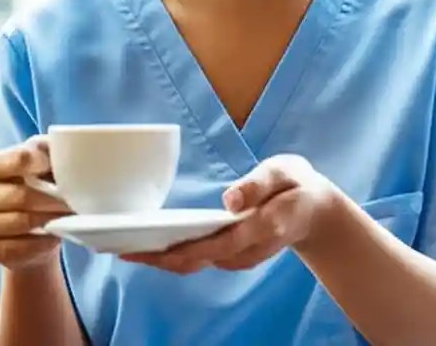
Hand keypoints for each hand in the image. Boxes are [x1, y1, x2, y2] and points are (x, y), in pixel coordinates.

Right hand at [0, 135, 73, 270]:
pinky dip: (44, 242)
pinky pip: (22, 248)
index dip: (43, 164)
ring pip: (23, 222)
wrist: (32, 224)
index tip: (62, 168)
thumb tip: (72, 152)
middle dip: (54, 199)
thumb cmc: (40, 183)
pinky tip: (54, 235)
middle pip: (22, 196)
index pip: (18, 160)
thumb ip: (53, 148)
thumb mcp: (45, 158)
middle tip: (76, 200)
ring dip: (52, 219)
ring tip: (70, 215)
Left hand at [122, 154, 341, 273]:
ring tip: (125, 245)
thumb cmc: (297, 186)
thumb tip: (230, 200)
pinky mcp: (233, 255)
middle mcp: (247, 250)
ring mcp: (240, 256)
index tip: (145, 247)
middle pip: (197, 261)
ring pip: (195, 263)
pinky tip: (151, 243)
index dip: (179, 250)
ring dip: (161, 258)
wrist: (316, 212)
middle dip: (158, 259)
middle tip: (118, 249)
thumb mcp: (285, 172)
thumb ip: (259, 185)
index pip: (215, 246)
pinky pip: (200, 258)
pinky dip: (173, 254)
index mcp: (261, 228)